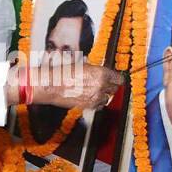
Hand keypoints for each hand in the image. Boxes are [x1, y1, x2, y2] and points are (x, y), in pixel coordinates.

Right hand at [6, 61, 124, 110]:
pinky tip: (91, 97)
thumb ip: (95, 70)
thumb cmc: (64, 72)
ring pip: (107, 98)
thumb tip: (101, 73)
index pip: (119, 79)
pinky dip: (97, 102)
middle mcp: (101, 86)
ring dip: (104, 95)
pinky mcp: (89, 106)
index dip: (117, 78)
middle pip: (114, 89)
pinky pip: (99, 105)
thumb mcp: (82, 65)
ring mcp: (95, 98)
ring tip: (95, 91)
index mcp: (101, 74)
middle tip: (105, 84)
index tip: (116, 79)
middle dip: (110, 86)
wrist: (52, 85)